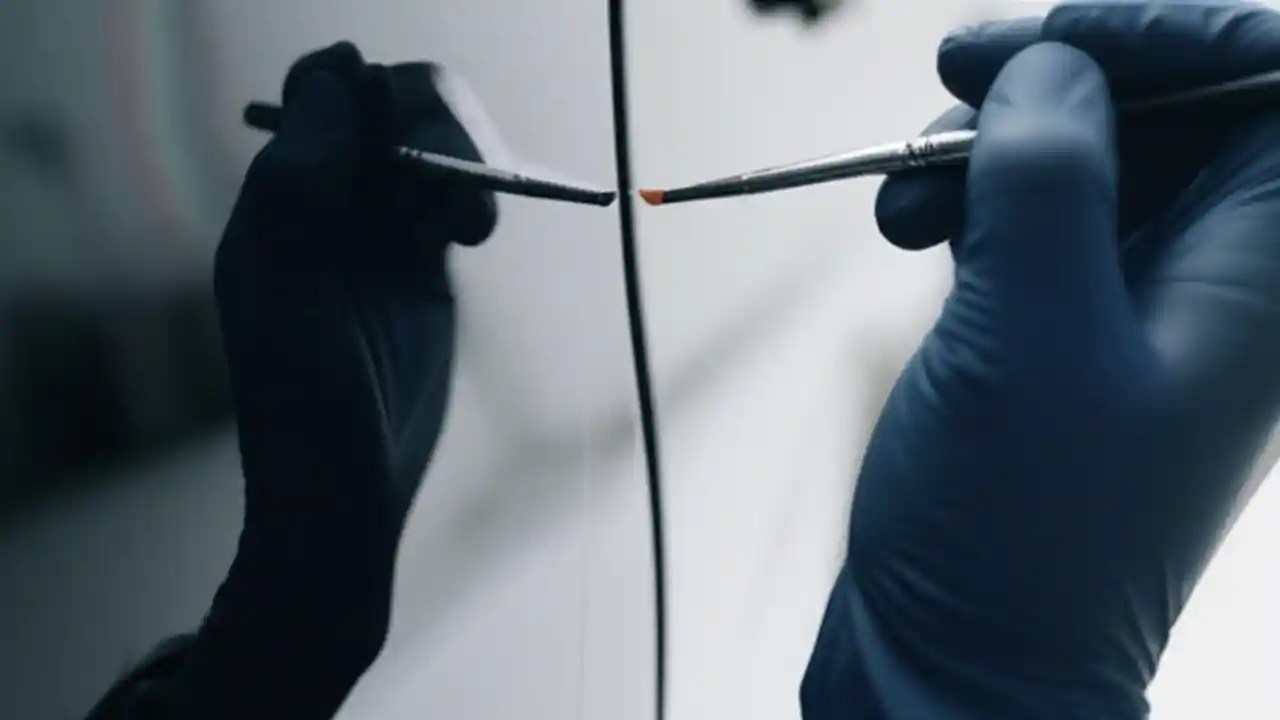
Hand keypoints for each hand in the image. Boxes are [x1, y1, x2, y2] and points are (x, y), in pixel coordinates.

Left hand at [195, 42, 494, 716]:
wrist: (344, 487)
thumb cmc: (301, 387)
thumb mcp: (289, 262)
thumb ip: (309, 157)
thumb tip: (344, 59)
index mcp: (284, 189)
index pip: (336, 90)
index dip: (379, 93)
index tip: (403, 140)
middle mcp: (332, 201)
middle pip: (399, 109)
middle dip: (439, 127)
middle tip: (455, 183)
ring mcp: (379, 233)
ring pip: (437, 150)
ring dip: (466, 165)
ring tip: (472, 224)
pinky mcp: (422, 266)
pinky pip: (455, 199)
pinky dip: (475, 201)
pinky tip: (473, 235)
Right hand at [804, 3, 1279, 717]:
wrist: (960, 667)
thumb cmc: (1019, 531)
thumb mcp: (1033, 333)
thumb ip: (1052, 174)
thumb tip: (1052, 70)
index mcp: (1264, 277)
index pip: (1269, 83)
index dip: (1163, 37)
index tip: (1048, 45)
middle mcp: (1217, 283)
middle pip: (1166, 110)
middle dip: (1054, 85)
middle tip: (948, 76)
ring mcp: (1135, 309)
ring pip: (1081, 163)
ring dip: (986, 150)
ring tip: (898, 191)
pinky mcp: (1058, 335)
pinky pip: (1028, 225)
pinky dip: (964, 207)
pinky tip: (904, 228)